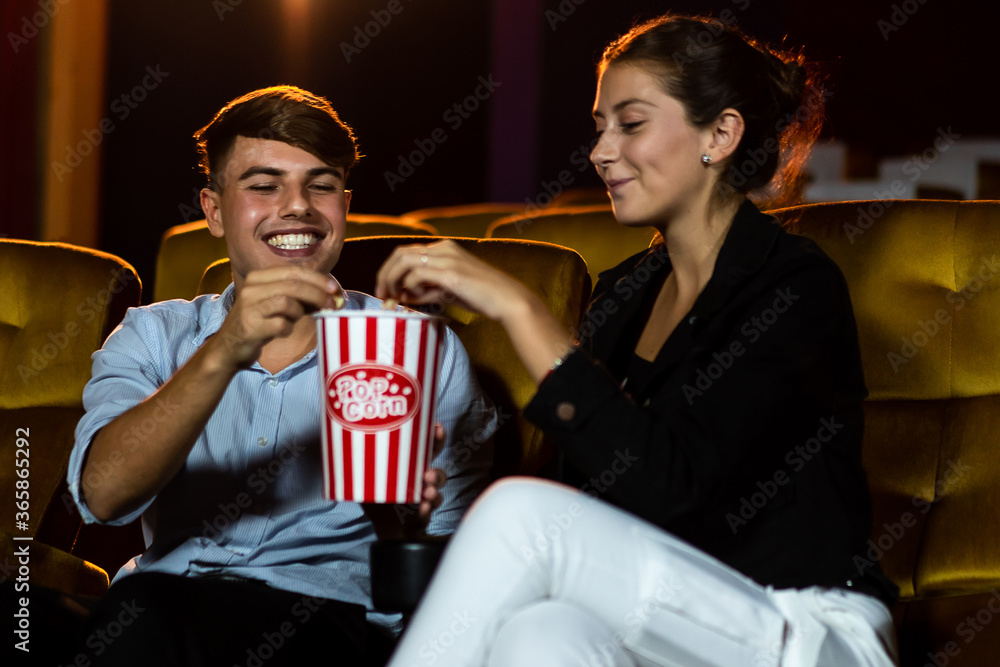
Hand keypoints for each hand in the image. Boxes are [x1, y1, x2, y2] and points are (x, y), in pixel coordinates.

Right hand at [210, 266, 342, 369]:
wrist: (229, 347)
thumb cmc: (260, 323)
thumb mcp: (279, 305)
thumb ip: (301, 298)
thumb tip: (331, 296)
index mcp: (259, 277)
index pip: (294, 271)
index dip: (317, 279)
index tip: (334, 289)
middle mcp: (252, 288)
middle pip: (293, 285)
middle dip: (318, 294)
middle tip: (332, 305)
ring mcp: (249, 307)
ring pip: (288, 302)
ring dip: (300, 312)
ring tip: (296, 319)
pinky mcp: (250, 327)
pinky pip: (280, 324)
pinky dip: (288, 328)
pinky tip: (283, 331)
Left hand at [363, 424, 447, 539]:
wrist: (383, 529)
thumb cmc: (378, 500)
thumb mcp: (366, 479)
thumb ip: (357, 464)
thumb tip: (336, 443)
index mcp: (411, 470)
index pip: (428, 452)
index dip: (435, 440)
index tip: (437, 428)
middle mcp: (421, 485)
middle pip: (438, 475)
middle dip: (437, 472)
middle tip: (428, 474)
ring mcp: (423, 502)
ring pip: (436, 496)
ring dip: (434, 493)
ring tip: (427, 493)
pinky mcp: (419, 519)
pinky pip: (426, 517)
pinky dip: (425, 513)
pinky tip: (423, 509)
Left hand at [377, 240, 575, 383]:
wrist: (508, 300)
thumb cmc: (482, 297)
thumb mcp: (450, 291)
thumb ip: (427, 290)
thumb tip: (403, 295)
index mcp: (445, 249)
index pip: (407, 253)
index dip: (390, 271)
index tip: (386, 292)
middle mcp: (444, 249)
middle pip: (400, 253)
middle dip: (384, 274)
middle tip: (381, 295)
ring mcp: (447, 259)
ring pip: (404, 260)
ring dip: (391, 279)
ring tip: (392, 298)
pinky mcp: (451, 273)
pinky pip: (417, 274)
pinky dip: (409, 287)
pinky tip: (412, 298)